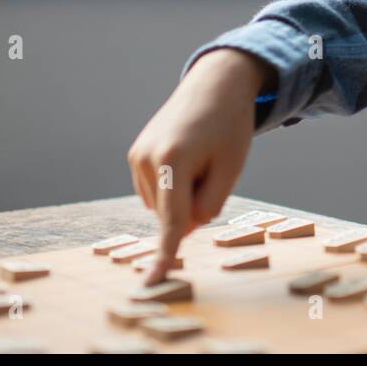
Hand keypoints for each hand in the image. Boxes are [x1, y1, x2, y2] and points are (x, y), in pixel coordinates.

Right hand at [128, 48, 267, 284]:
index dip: (166, 253)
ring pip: (162, 205)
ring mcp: (137, 155)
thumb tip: (182, 229)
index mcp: (174, 160)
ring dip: (182, 194)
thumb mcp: (231, 168)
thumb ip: (209, 204)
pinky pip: (155, 192)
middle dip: (193, 203)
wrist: (214, 85)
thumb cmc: (229, 127)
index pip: (173, 219)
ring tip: (200, 157)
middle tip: (212, 165)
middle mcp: (147, 158)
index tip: (153, 279)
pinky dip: (173, 186)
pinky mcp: (135, 154)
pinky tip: (186, 158)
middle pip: (171, 213)